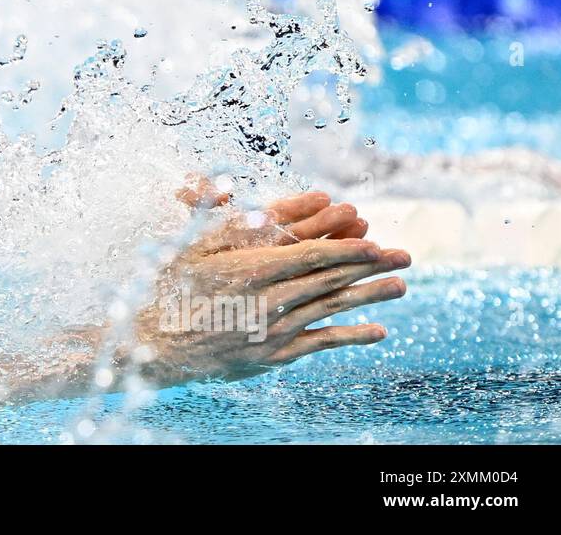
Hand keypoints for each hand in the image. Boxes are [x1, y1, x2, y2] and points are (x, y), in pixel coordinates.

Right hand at [123, 190, 410, 386]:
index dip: (347, 246)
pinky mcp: (274, 356)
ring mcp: (274, 331)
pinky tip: (378, 330)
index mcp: (251, 269)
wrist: (156, 344)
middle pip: (330, 279)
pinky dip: (351, 336)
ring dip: (370, 297)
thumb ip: (233, 223)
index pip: (311, 254)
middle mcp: (268, 301)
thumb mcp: (196, 246)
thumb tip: (267, 205)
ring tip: (401, 286)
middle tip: (404, 255)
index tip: (373, 238)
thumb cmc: (174, 287)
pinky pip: (320, 343)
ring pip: (331, 308)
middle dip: (370, 266)